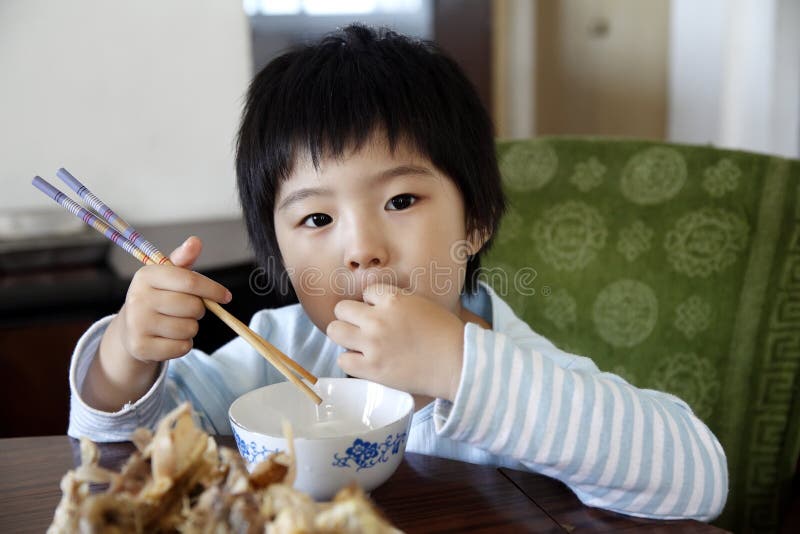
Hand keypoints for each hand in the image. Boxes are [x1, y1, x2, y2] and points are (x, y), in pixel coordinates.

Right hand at [116, 236, 231, 362]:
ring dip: (190, 328)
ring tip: (175, 323)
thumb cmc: (157, 297)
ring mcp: (137, 324)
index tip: (226, 296)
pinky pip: (182, 347)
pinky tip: (169, 337)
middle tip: (187, 310)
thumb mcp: (168, 275)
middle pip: (193, 307)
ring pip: (189, 329)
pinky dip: (183, 344)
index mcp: (146, 276)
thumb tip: (195, 241)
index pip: (190, 281)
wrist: (130, 328)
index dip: (213, 289)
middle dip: (198, 310)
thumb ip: (184, 259)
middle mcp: (138, 298)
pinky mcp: (141, 347)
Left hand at [326, 283, 465, 400]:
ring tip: (357, 343)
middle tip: (361, 327)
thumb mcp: (422, 304)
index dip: (373, 303)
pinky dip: (351, 360)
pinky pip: (342, 359)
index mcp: (393, 299)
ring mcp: (372, 344)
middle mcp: (378, 319)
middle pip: (342, 309)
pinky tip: (363, 361)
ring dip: (344, 335)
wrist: (457, 363)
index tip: (382, 313)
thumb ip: (397, 302)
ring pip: (335, 331)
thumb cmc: (446, 333)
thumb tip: (378, 304)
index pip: (366, 292)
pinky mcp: (372, 368)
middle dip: (350, 316)